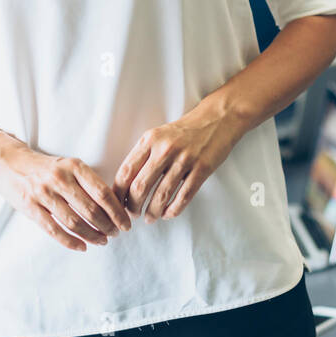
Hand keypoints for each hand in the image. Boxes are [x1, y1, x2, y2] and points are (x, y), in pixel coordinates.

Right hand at [0, 145, 131, 251]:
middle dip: (108, 226)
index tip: (126, 223)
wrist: (10, 164)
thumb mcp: (69, 166)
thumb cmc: (47, 168)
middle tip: (115, 234)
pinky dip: (71, 241)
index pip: (103, 193)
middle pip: (91, 210)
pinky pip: (54, 230)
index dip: (117, 212)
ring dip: (92, 235)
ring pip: (74, 222)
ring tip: (102, 241)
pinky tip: (82, 246)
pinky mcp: (30, 207)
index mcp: (74, 167)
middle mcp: (60, 179)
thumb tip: (114, 206)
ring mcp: (44, 193)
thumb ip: (88, 182)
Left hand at [114, 105, 242, 222]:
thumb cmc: (185, 130)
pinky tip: (168, 214)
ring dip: (152, 211)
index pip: (126, 171)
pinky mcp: (202, 168)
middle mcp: (165, 149)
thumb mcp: (159, 135)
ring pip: (162, 195)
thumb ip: (144, 155)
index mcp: (150, 139)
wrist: (218, 119)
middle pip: (140, 186)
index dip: (119, 193)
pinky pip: (184, 196)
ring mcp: (185, 159)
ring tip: (149, 218)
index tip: (117, 204)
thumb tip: (126, 184)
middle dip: (133, 206)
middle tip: (133, 214)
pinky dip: (173, 210)